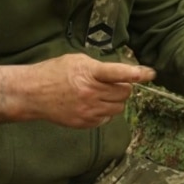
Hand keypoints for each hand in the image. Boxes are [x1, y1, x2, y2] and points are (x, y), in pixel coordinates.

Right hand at [26, 53, 155, 128]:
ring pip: (119, 107)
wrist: (33, 94)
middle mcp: (91, 93)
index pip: (118, 73)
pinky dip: (106, 111)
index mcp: (89, 73)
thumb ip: (99, 66)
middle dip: (123, 86)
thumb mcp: (76, 60)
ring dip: (116, 100)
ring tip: (101, 93)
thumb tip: (119, 73)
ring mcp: (89, 110)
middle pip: (124, 92)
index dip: (136, 73)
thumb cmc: (54, 73)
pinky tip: (92, 104)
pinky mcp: (86, 123)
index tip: (149, 73)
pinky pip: (108, 118)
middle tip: (111, 83)